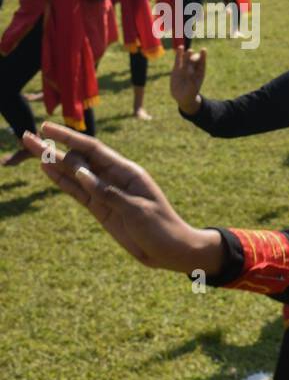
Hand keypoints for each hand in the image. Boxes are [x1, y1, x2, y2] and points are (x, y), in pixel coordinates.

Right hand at [20, 123, 224, 274]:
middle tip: (26, 137)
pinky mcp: (101, 209)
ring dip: (53, 162)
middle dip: (54, 147)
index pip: (94, 150)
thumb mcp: (137, 210)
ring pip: (74, 174)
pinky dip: (62, 181)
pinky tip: (47, 170)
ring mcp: (106, 193)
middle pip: (80, 159)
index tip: (47, 127)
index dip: (69, 138)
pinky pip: (78, 192)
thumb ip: (109, 193)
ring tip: (31, 148)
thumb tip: (82, 174)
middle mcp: (115, 179)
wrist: (170, 251)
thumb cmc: (161, 227)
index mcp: (128, 172)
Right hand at [170, 47, 205, 114]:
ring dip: (187, 54)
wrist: (182, 97)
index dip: (203, 56)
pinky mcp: (177, 69)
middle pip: (194, 60)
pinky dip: (179, 54)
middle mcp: (193, 69)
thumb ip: (191, 81)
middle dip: (193, 57)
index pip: (202, 63)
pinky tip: (180, 47)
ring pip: (186, 59)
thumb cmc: (190, 93)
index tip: (203, 50)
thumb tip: (189, 73)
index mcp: (200, 73)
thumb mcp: (192, 89)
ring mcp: (185, 68)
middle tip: (191, 57)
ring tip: (188, 50)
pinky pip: (178, 60)